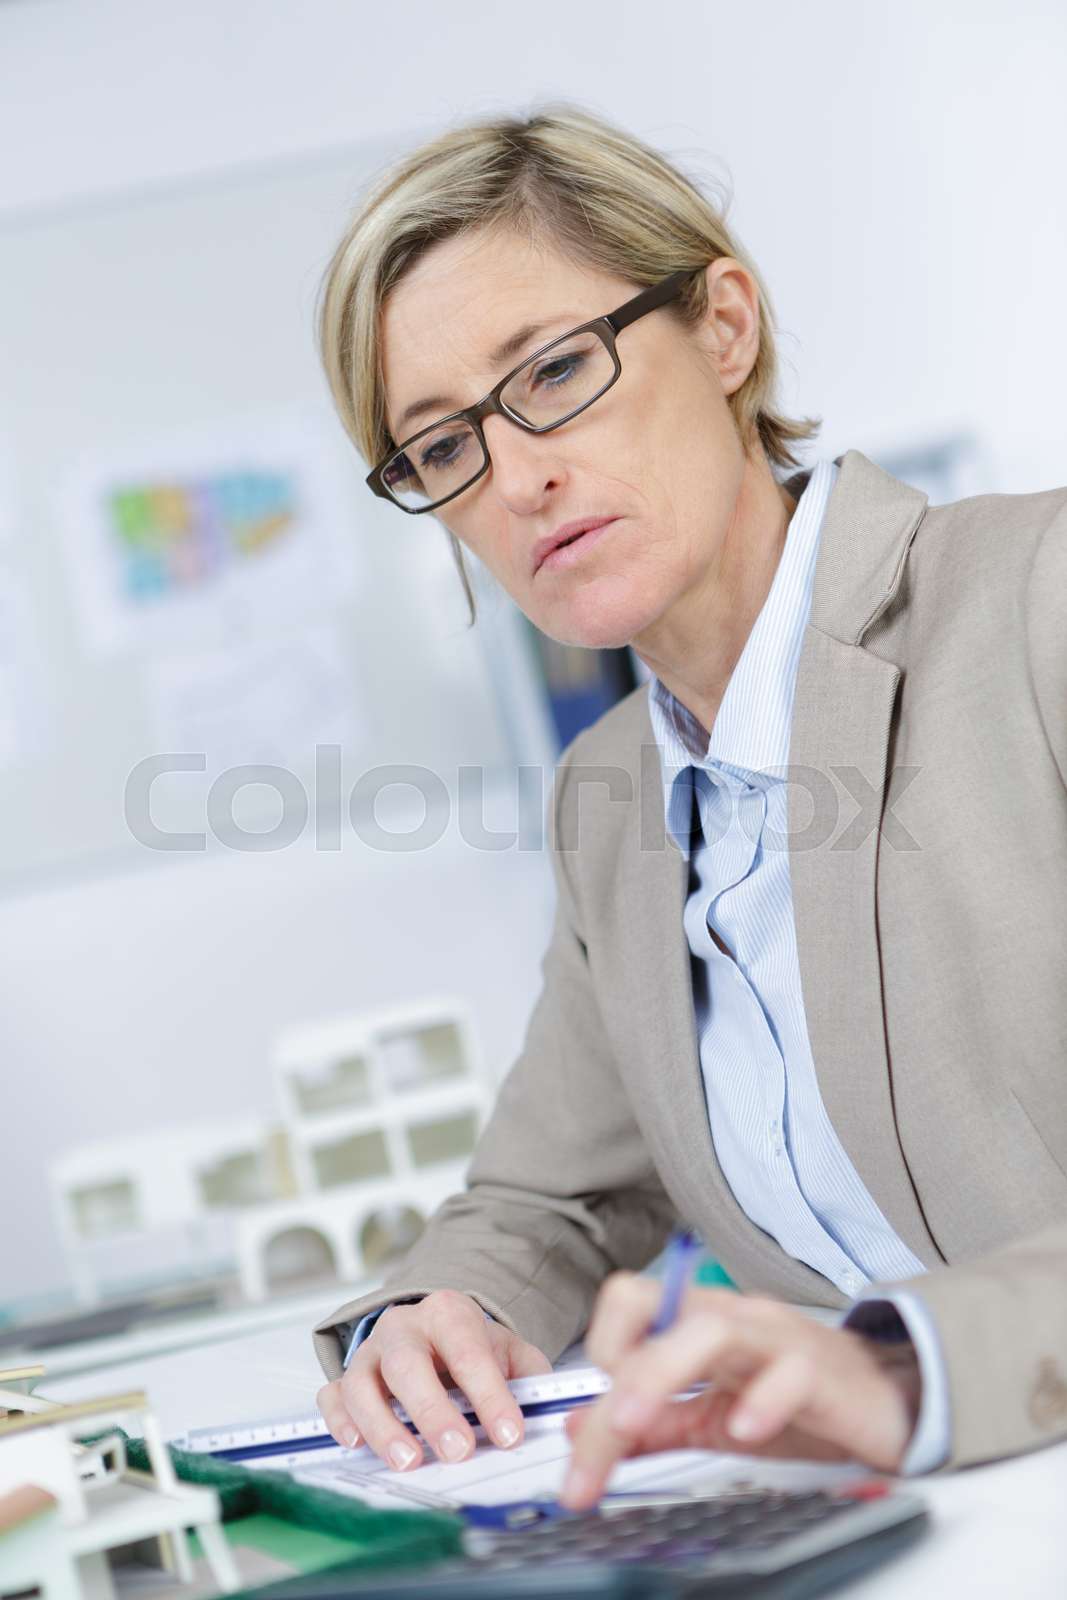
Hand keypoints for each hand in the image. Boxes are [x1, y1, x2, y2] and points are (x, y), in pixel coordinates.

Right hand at [316, 1290, 551, 1471]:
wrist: (432, 1327)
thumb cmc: (469, 1345)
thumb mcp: (506, 1349)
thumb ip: (529, 1375)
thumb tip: (544, 1409)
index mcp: (447, 1313)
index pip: (469, 1352)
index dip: (490, 1395)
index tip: (510, 1433)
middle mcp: (402, 1328)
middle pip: (408, 1364)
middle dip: (432, 1411)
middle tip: (458, 1450)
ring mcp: (370, 1353)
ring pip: (361, 1384)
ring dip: (383, 1425)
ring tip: (409, 1461)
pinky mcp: (346, 1378)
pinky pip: (332, 1396)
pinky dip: (339, 1420)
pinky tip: (356, 1443)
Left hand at [561, 1275, 920, 1509]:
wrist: (889, 1401)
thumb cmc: (802, 1399)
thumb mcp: (714, 1416)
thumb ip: (655, 1421)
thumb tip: (584, 1431)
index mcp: (701, 1323)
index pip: (631, 1305)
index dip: (602, 1348)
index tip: (593, 1418)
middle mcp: (734, 1320)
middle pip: (662, 1311)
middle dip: (622, 1368)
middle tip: (604, 1430)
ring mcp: (778, 1341)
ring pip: (714, 1328)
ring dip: (664, 1369)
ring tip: (636, 1420)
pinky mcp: (823, 1374)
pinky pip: (791, 1374)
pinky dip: (762, 1400)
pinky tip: (745, 1430)